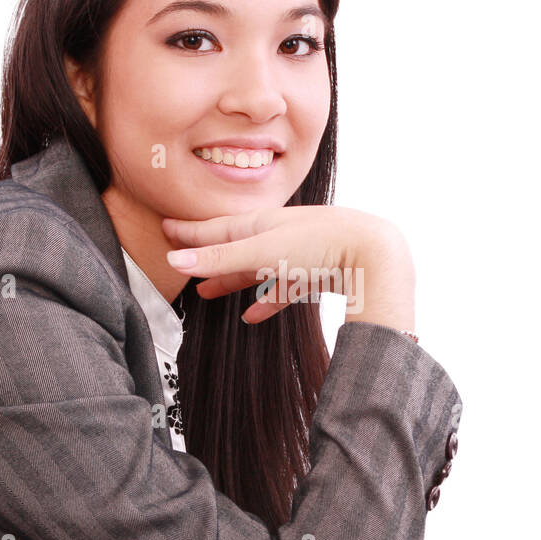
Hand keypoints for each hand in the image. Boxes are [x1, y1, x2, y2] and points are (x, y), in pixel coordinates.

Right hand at [161, 206, 414, 328]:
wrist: (374, 253)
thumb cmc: (321, 243)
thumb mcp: (263, 250)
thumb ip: (220, 259)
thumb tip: (173, 258)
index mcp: (263, 223)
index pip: (216, 228)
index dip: (189, 233)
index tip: (166, 229)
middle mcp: (279, 235)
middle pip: (234, 246)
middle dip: (206, 254)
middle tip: (179, 257)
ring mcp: (298, 255)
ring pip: (255, 268)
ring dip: (231, 280)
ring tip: (207, 292)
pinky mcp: (315, 276)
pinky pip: (283, 289)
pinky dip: (266, 301)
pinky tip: (253, 316)